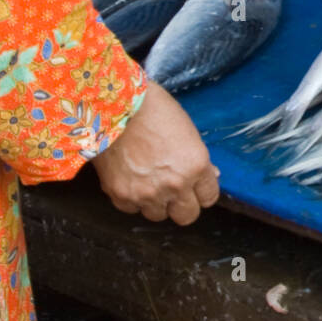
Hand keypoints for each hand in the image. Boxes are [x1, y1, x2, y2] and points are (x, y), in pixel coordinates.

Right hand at [93, 82, 219, 224]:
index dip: (202, 191)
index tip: (195, 186)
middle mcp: (175, 185)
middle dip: (182, 204)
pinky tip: (129, 177)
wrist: (112, 104)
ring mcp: (147, 194)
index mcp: (195, 165)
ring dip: (155, 201)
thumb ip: (196, 156)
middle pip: (187, 216)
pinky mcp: (122, 196)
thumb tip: (209, 173)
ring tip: (147, 180)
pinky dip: (131, 197)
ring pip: (158, 215)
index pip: (209, 197)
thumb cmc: (151, 107)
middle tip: (173, 189)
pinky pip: (132, 208)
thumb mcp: (184, 128)